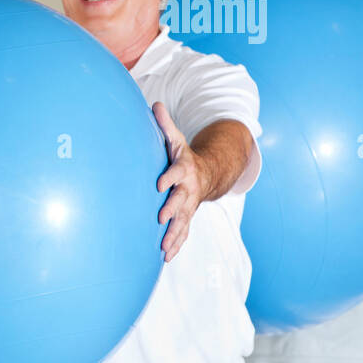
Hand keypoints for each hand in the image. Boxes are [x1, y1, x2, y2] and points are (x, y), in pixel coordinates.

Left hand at [153, 102, 209, 262]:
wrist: (208, 173)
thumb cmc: (184, 156)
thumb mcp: (176, 139)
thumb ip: (165, 124)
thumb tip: (154, 104)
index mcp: (184, 169)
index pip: (176, 171)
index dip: (168, 177)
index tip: (158, 184)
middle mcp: (188, 189)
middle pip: (181, 200)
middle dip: (173, 210)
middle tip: (161, 218)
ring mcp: (189, 205)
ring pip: (183, 222)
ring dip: (174, 235)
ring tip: (163, 248)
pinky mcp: (187, 217)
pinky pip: (184, 232)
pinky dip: (177, 245)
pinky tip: (166, 258)